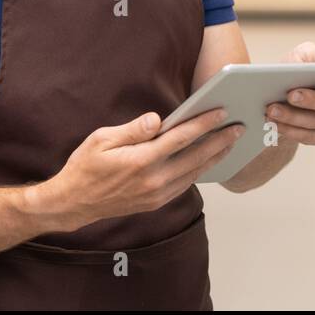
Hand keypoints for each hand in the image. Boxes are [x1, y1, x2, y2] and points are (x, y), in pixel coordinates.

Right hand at [32, 108, 244, 231]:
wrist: (74, 202)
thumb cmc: (85, 165)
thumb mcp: (102, 139)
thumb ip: (134, 129)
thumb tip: (158, 119)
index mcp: (141, 161)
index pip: (181, 138)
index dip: (204, 124)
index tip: (222, 112)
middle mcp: (153, 180)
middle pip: (196, 157)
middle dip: (220, 140)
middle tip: (239, 127)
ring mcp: (156, 194)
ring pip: (194, 172)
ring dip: (215, 157)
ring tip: (231, 142)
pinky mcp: (155, 202)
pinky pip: (184, 184)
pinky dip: (200, 171)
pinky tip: (208, 160)